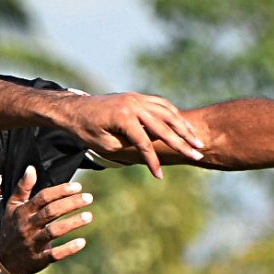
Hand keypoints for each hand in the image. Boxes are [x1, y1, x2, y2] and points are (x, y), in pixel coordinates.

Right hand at [0, 167, 92, 273]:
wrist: (1, 257)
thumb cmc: (11, 227)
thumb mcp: (12, 206)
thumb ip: (23, 188)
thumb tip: (31, 168)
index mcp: (23, 212)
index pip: (43, 197)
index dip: (60, 191)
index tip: (77, 186)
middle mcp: (28, 226)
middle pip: (50, 212)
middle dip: (70, 204)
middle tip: (88, 198)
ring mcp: (33, 243)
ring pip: (54, 231)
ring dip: (72, 223)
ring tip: (89, 216)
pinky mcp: (39, 259)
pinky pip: (54, 254)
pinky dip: (68, 249)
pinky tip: (82, 242)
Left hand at [53, 91, 204, 175]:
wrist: (75, 109)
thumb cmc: (86, 130)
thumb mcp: (105, 145)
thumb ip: (128, 147)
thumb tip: (150, 153)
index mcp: (123, 116)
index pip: (145, 142)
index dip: (152, 161)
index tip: (159, 177)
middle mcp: (133, 104)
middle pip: (163, 125)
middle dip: (181, 142)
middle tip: (198, 153)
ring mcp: (137, 98)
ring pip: (167, 112)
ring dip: (183, 127)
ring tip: (196, 141)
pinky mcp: (138, 97)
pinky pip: (162, 105)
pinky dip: (175, 116)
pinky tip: (184, 127)